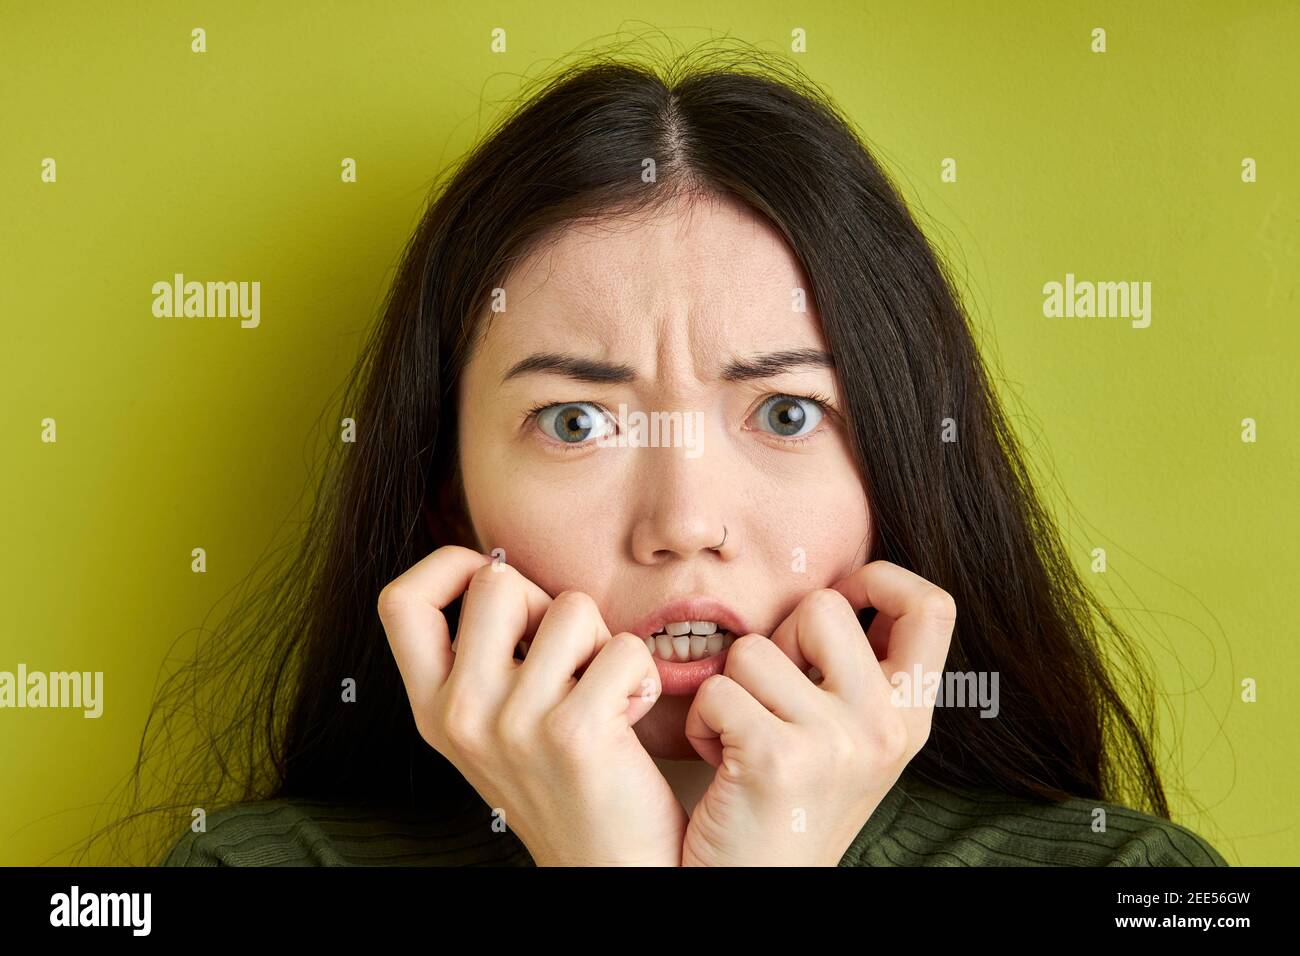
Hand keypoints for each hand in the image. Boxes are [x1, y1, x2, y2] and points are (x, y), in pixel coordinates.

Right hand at [378, 546, 686, 865]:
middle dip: (546, 603)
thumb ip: (480, 655)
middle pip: (495, 582)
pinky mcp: (573, 733)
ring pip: (571, 608)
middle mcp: (460, 714)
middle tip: (567, 657)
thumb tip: (496, 570)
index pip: (400, 600)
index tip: (487, 579)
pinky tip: (628, 715)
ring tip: (601, 693)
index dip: (446, 566)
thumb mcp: (490, 723)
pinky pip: (623, 648)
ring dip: (602, 643)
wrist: (605, 867)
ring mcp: (512, 724)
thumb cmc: (561, 782)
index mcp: (432, 707)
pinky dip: (641, 674)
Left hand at [680, 561, 955, 865]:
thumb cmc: (792, 805)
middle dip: (779, 637)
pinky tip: (722, 764)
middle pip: (824, 606)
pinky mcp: (779, 760)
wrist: (759, 891)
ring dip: (731, 690)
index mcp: (912, 716)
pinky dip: (700, 724)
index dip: (879, 579)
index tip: (842, 598)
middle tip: (770, 696)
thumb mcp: (854, 739)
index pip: (932, 606)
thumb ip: (860, 671)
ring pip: (753, 648)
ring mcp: (838, 743)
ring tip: (744, 742)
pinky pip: (715, 691)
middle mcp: (887, 727)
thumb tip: (848, 589)